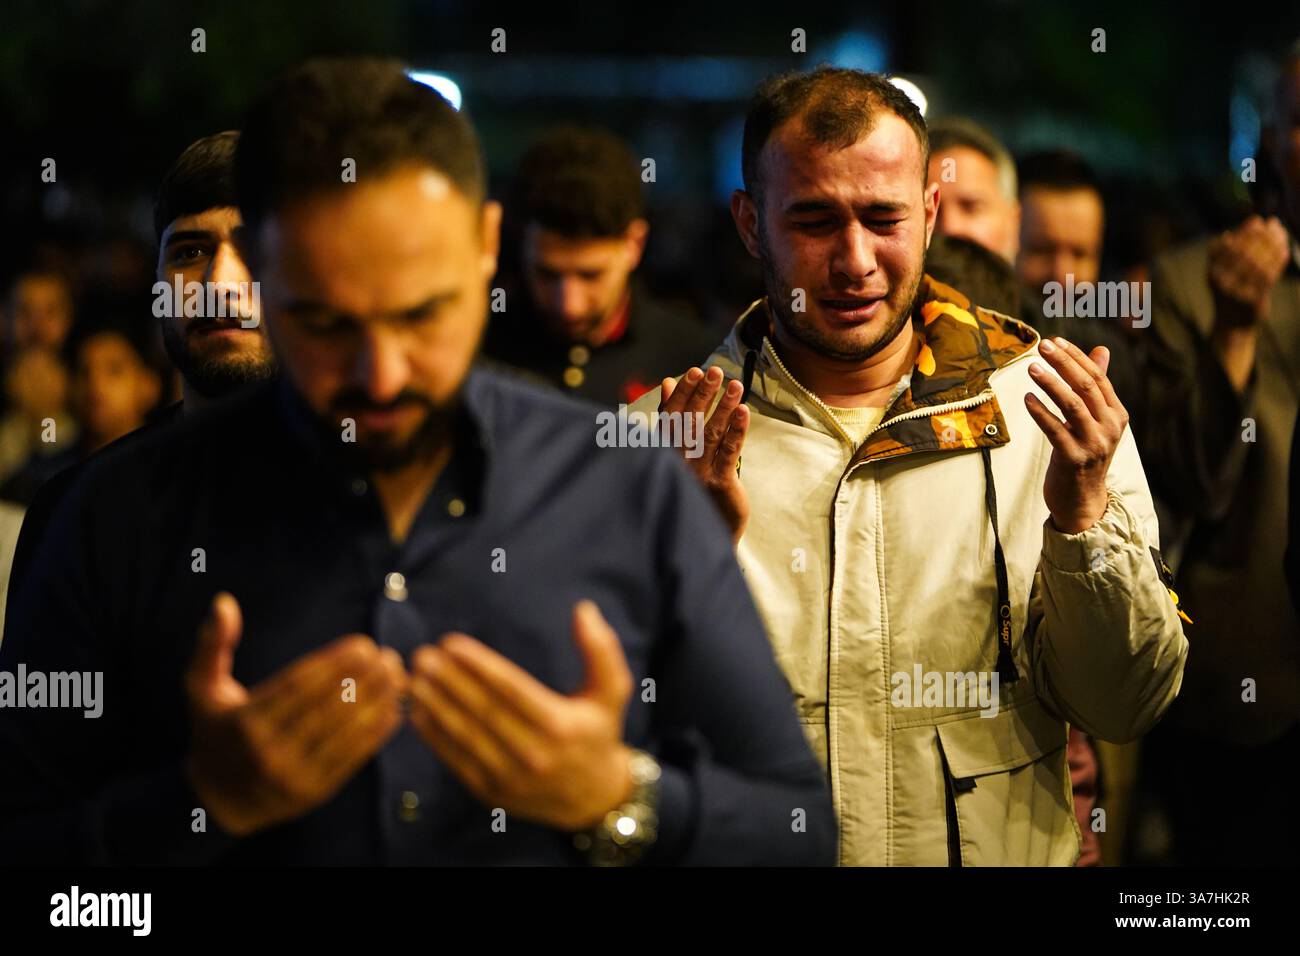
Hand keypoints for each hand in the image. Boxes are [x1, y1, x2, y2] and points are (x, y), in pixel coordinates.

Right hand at [185, 592, 406, 836]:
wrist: (217, 801)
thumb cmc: (215, 731)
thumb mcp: (201, 689)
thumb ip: (212, 646)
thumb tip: (224, 602)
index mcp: (245, 721)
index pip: (298, 686)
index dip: (334, 663)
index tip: (363, 643)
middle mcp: (269, 750)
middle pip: (326, 708)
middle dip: (362, 679)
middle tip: (388, 656)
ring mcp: (293, 775)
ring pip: (344, 733)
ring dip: (377, 702)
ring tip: (398, 677)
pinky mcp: (313, 792)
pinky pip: (351, 759)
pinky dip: (376, 734)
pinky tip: (394, 709)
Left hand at [409, 600, 634, 831]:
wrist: (594, 798)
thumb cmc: (598, 732)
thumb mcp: (612, 691)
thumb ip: (601, 649)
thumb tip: (582, 609)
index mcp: (560, 724)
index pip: (512, 689)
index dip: (479, 665)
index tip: (451, 642)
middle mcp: (534, 754)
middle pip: (483, 711)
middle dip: (448, 681)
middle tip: (422, 655)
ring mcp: (510, 777)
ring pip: (465, 736)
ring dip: (435, 706)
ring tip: (415, 678)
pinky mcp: (492, 793)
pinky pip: (456, 761)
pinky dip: (434, 737)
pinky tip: (418, 712)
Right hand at [659, 366, 749, 543]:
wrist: (702, 532)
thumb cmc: (691, 485)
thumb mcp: (679, 449)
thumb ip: (672, 416)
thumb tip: (666, 382)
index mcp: (667, 451)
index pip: (673, 415)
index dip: (683, 392)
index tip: (694, 372)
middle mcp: (679, 461)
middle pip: (691, 421)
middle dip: (703, 394)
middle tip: (715, 372)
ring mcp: (698, 472)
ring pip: (711, 433)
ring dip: (724, 407)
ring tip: (735, 386)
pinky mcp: (719, 483)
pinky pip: (729, 452)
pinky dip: (736, 430)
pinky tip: (744, 413)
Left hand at [1024, 337, 1128, 533]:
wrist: (1081, 500)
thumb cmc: (1084, 454)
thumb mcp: (1094, 420)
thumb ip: (1096, 387)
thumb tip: (1102, 349)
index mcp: (1117, 414)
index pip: (1098, 378)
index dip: (1076, 357)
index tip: (1055, 341)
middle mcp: (1110, 427)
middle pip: (1086, 387)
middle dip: (1064, 363)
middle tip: (1042, 346)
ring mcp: (1094, 444)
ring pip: (1073, 406)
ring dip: (1050, 384)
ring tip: (1031, 368)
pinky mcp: (1074, 459)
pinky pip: (1055, 430)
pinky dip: (1040, 412)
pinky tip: (1027, 398)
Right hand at [1207, 215, 1289, 328]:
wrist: (1233, 325)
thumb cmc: (1231, 292)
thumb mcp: (1222, 272)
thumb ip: (1227, 252)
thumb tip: (1240, 228)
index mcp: (1212, 271)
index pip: (1229, 245)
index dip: (1245, 230)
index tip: (1258, 220)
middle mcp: (1222, 281)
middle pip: (1245, 252)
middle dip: (1262, 235)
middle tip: (1274, 224)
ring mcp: (1236, 292)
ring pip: (1260, 262)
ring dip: (1274, 245)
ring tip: (1283, 236)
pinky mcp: (1252, 300)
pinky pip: (1270, 276)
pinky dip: (1279, 261)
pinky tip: (1286, 251)